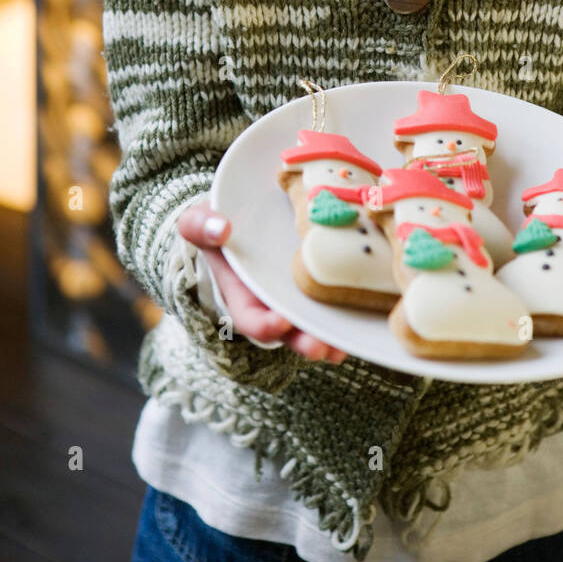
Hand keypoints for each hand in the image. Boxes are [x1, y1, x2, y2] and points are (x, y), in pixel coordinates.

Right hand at [177, 201, 348, 364]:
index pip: (249, 317)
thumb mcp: (199, 220)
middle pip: (287, 330)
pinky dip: (346, 312)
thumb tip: (221, 229)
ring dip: (328, 337)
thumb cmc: (217, 221)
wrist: (241, 214)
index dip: (263, 324)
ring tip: (343, 346)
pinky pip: (332, 301)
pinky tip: (363, 316)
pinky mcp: (317, 282)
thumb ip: (201, 225)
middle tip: (320, 348)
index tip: (280, 322)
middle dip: (303, 341)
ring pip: (313, 323)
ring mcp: (295, 295)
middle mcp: (270, 301)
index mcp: (240, 291)